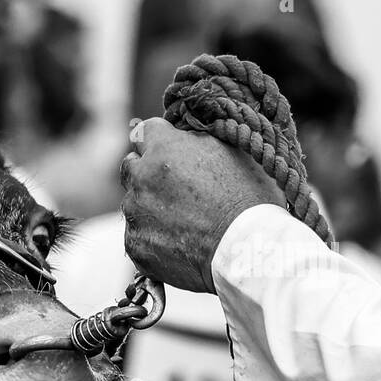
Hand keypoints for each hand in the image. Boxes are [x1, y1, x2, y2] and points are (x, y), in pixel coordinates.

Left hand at [120, 118, 285, 292]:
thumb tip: (185, 134)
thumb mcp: (230, 150)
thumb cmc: (249, 197)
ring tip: (183, 220)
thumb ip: (197, 139)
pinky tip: (179, 242)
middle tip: (174, 186)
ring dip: (149, 207)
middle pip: (130, 166)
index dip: (159, 140)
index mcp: (163, 148)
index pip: (144, 131)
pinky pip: (137, 236)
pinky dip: (151, 238)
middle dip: (146, 171)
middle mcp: (141, 178)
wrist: (245, 249)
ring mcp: (135, 213)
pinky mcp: (135, 245)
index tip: (168, 150)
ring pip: (133, 203)